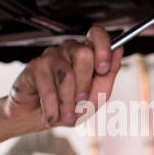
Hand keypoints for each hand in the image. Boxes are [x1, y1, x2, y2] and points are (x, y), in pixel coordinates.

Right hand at [5, 25, 120, 128]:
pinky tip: (51, 116)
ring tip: (66, 116)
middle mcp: (69, 50)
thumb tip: (119, 50)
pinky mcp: (34, 66)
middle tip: (81, 102)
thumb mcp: (96, 95)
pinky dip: (52, 108)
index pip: (96, 35)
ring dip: (68, 102)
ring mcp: (50, 56)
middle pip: (84, 54)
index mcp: (87, 53)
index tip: (102, 70)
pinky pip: (49, 88)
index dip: (102, 49)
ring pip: (67, 75)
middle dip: (85, 85)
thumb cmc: (71, 106)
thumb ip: (108, 75)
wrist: (44, 119)